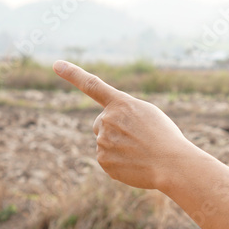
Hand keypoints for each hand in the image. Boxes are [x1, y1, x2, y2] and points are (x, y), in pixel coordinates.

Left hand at [53, 60, 193, 189]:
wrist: (172, 164)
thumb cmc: (165, 138)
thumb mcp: (147, 115)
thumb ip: (124, 114)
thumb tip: (104, 133)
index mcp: (121, 103)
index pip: (92, 85)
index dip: (73, 74)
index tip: (56, 64)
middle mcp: (108, 119)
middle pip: (101, 123)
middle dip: (112, 129)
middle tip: (136, 138)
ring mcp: (103, 141)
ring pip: (105, 142)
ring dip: (119, 146)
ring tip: (141, 152)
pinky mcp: (103, 160)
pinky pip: (107, 159)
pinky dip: (119, 162)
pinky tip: (135, 163)